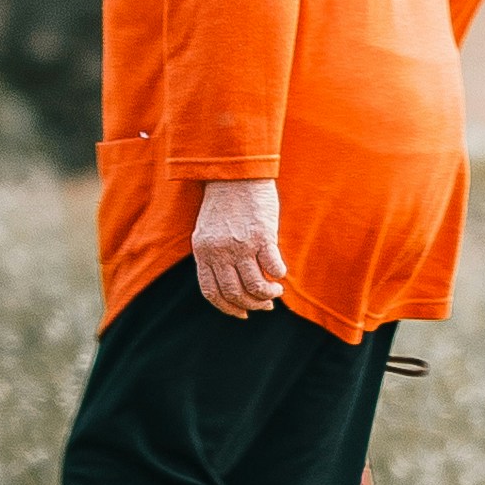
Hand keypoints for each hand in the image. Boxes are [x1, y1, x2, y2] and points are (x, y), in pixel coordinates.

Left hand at [190, 178, 287, 321]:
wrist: (237, 171)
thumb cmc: (226, 201)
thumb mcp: (209, 230)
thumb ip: (215, 255)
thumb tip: (234, 285)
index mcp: (203, 251)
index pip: (211, 292)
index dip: (228, 308)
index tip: (242, 313)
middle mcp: (219, 251)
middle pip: (234, 293)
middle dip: (252, 305)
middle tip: (265, 305)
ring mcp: (240, 244)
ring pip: (254, 286)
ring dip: (268, 295)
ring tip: (276, 291)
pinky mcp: (262, 235)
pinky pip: (272, 268)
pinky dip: (278, 275)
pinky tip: (281, 273)